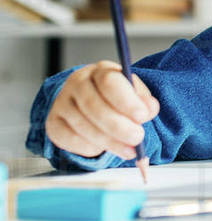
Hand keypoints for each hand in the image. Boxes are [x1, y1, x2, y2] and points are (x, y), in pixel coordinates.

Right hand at [45, 61, 159, 160]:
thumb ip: (144, 101)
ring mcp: (61, 103)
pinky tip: (103, 148)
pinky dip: (89, 147)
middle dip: (118, 126)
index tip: (142, 116)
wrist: (89, 101)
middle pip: (93, 106)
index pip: (110, 83)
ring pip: (83, 126)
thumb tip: (149, 109)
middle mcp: (77, 84)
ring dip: (108, 141)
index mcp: (100, 71)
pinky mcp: (53, 124)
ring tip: (128, 150)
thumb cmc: (116, 97)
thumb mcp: (134, 93)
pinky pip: (70, 139)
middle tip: (137, 138)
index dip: (127, 101)